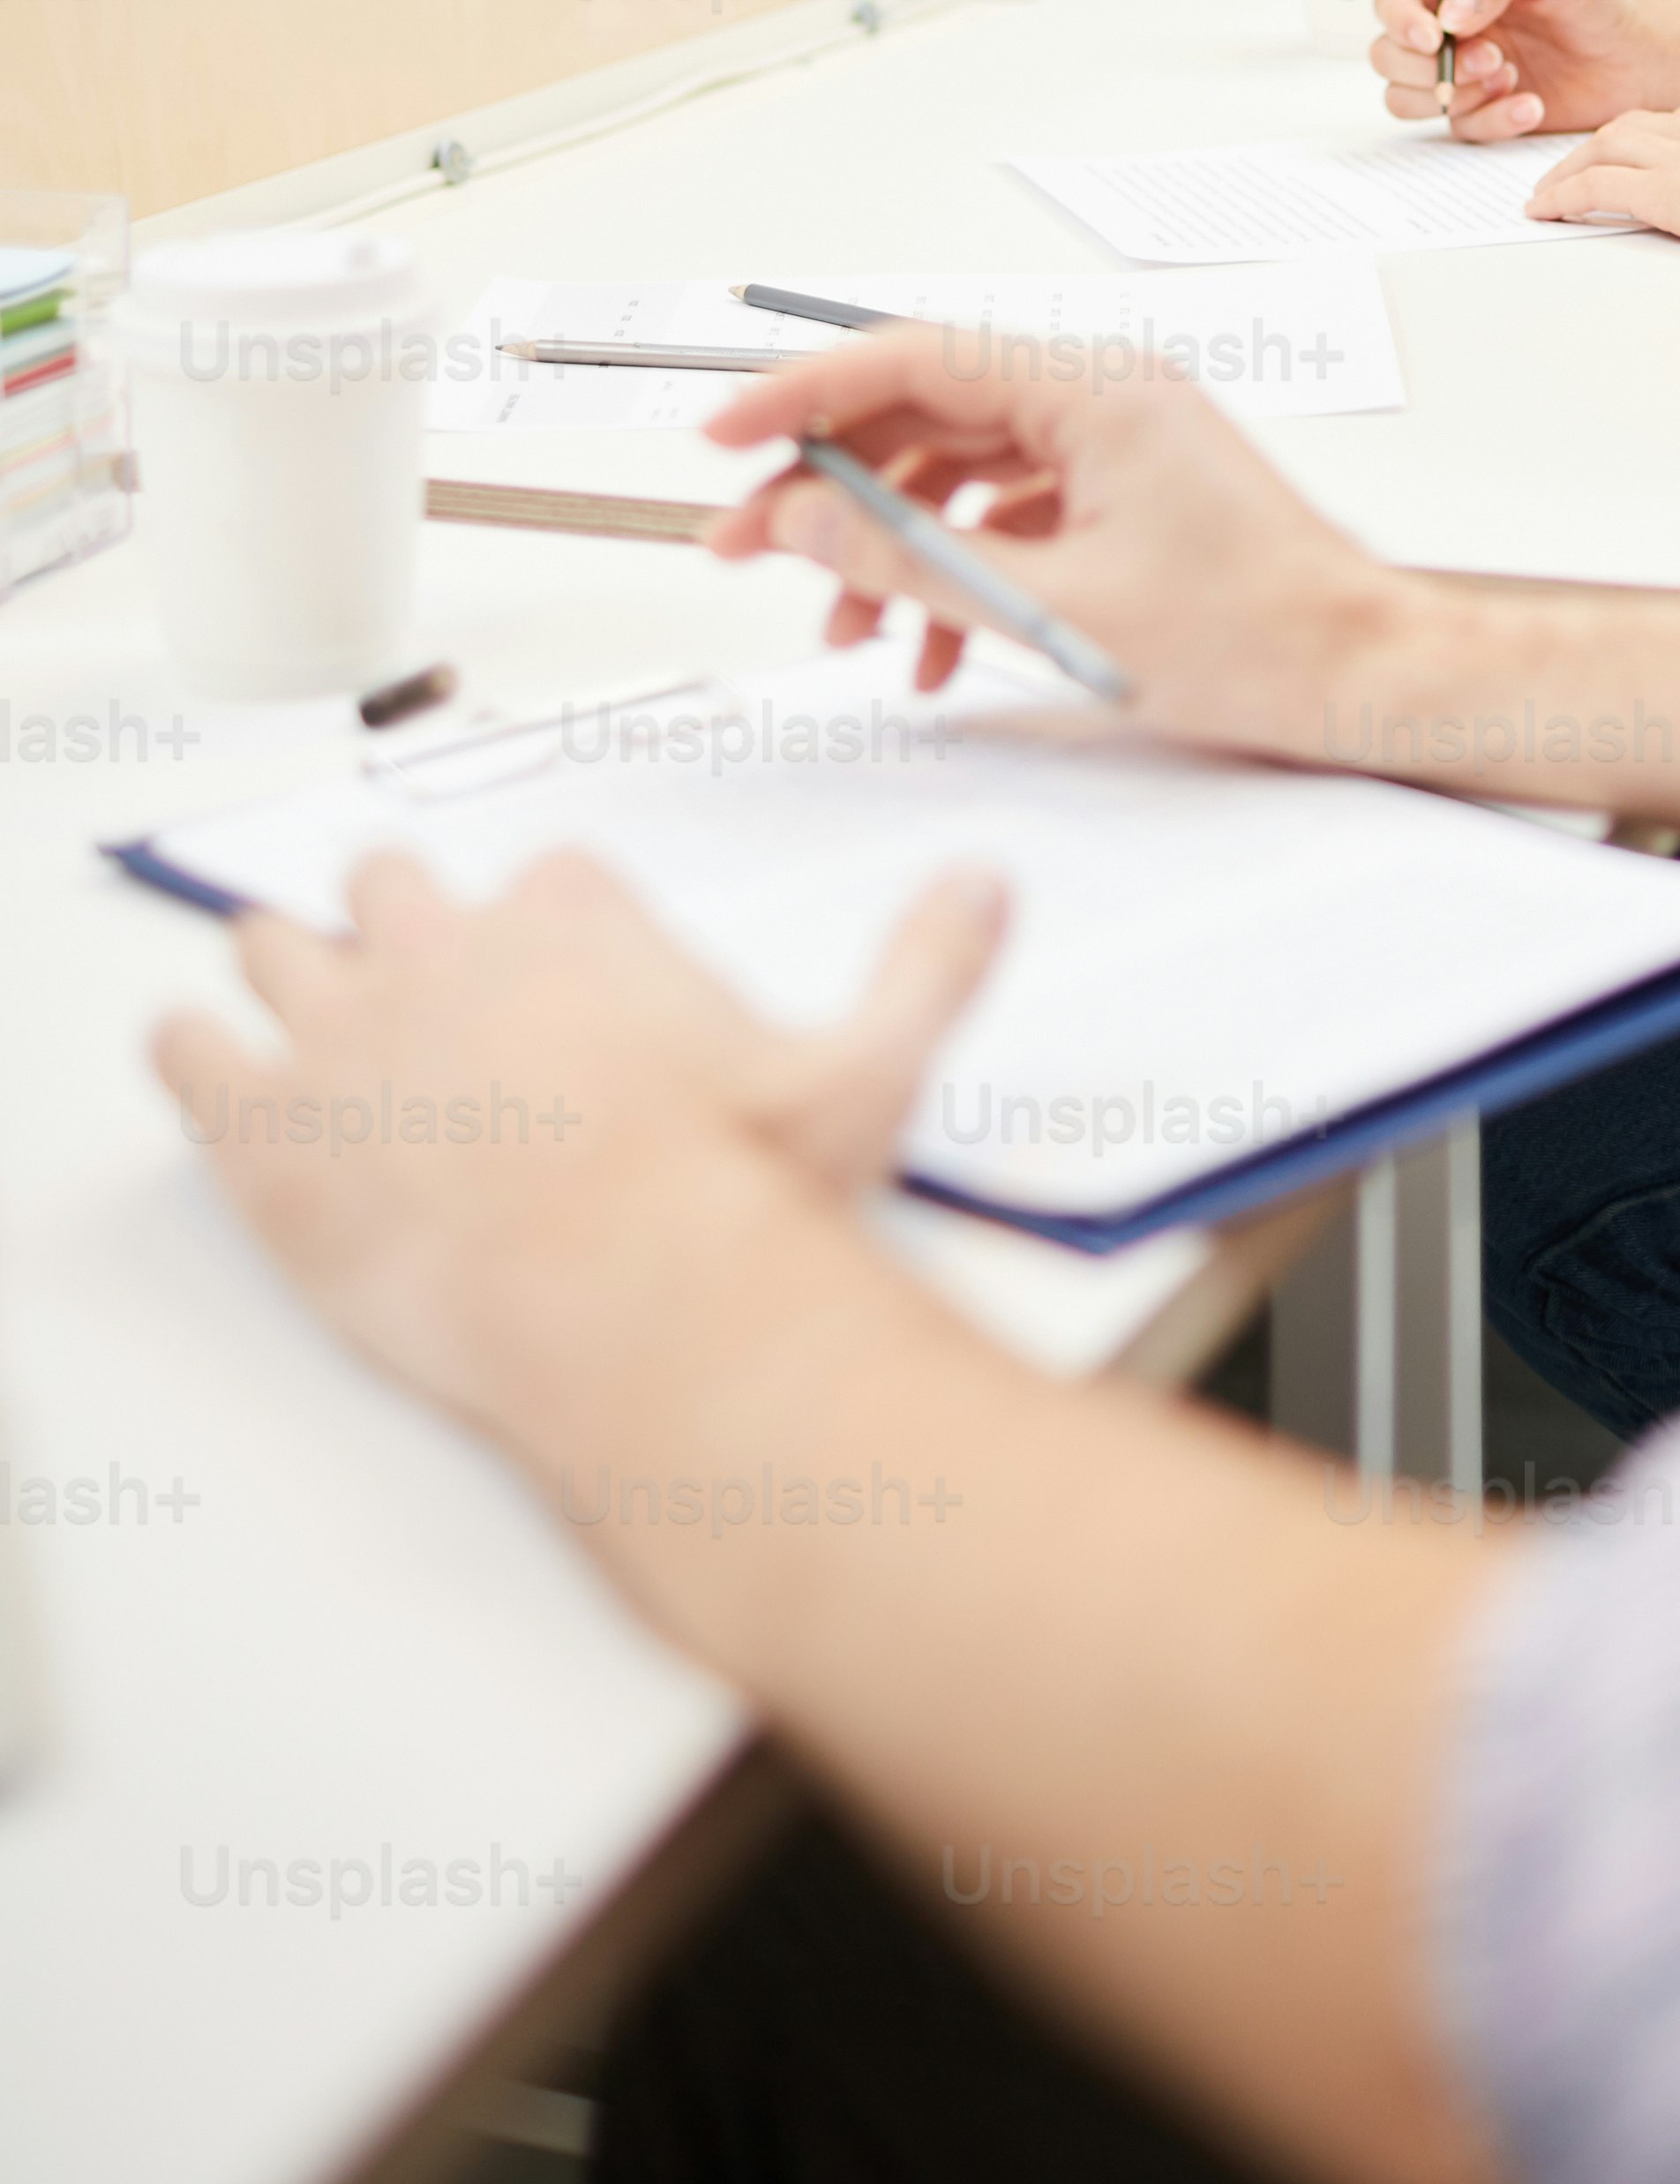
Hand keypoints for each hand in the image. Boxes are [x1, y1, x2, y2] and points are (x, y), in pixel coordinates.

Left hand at [149, 846, 999, 1455]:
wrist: (633, 1308)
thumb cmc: (739, 1196)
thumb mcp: (865, 1069)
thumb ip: (929, 963)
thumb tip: (989, 883)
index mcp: (577, 921)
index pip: (546, 875)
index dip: (551, 922)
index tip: (560, 960)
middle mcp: (451, 950)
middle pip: (393, 885)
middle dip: (402, 922)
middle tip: (416, 979)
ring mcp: (347, 1033)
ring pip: (277, 944)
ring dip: (287, 971)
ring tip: (296, 1007)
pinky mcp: (267, 1129)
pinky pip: (187, 1048)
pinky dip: (192, 1054)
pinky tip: (208, 1070)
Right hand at [701, 320, 1410, 754]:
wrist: (1358, 677)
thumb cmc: (1255, 639)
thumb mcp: (1054, 608)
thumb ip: (914, 561)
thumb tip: (805, 522)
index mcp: (1098, 389)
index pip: (915, 357)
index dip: (806, 394)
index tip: (727, 438)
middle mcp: (1106, 396)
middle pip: (927, 411)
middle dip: (832, 487)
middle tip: (750, 547)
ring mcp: (1116, 445)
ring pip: (959, 468)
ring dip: (892, 544)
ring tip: (847, 624)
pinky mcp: (1124, 496)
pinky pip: (1008, 510)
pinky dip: (958, 570)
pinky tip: (935, 647)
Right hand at [1368, 0, 1679, 141]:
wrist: (1645, 55)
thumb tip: (1447, 15)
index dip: (1399, 18)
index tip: (1432, 34)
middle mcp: (1449, 29)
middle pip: (1388, 55)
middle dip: (1429, 65)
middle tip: (1492, 60)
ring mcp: (1462, 75)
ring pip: (1407, 98)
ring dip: (1451, 95)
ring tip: (1510, 78)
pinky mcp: (1483, 114)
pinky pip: (1458, 129)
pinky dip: (1491, 121)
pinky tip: (1533, 105)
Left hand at [1526, 102, 1679, 247]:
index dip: (1659, 137)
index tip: (1647, 151)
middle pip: (1639, 125)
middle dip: (1604, 144)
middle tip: (1578, 165)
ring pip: (1607, 146)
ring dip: (1573, 166)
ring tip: (1549, 189)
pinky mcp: (1661, 187)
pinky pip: (1595, 186)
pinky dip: (1565, 194)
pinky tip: (1543, 209)